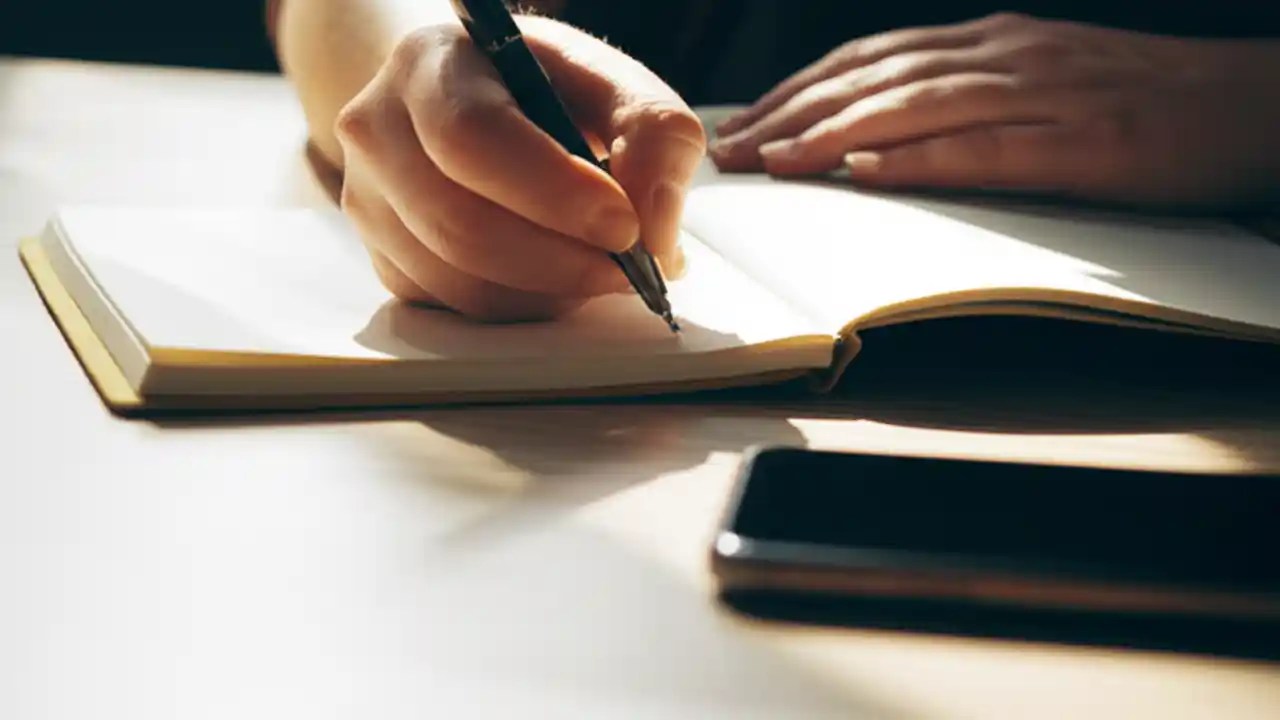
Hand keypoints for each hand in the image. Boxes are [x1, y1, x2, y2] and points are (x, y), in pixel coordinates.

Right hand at [335, 18, 704, 320]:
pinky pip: (460, 309)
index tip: (625, 225)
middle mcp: (379, 133)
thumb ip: (653, 135)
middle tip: (629, 267)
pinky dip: (526, 306)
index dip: (553, 194)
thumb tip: (656, 229)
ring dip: (551, 290)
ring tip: (601, 267)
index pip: (472, 138)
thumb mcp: (609, 83)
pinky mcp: (386, 263)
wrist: (471, 102)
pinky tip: (558, 275)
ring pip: (463, 282)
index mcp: (430, 66)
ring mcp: (371, 204)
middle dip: (563, 261)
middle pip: (461, 225)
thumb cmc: (541, 91)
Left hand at [711, 13, 1279, 207]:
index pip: (870, 61)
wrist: (1251, 102)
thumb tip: (877, 131)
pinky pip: (988, 150)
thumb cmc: (1140, 100)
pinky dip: (922, 159)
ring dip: (837, 133)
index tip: (745, 124)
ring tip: (777, 161)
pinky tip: (870, 169)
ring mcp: (1046, 95)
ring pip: (918, 107)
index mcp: (991, 43)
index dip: (799, 91)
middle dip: (795, 113)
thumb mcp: (1039, 79)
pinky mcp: (1085, 143)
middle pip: (877, 79)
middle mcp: (1006, 57)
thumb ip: (966, 95)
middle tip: (734, 150)